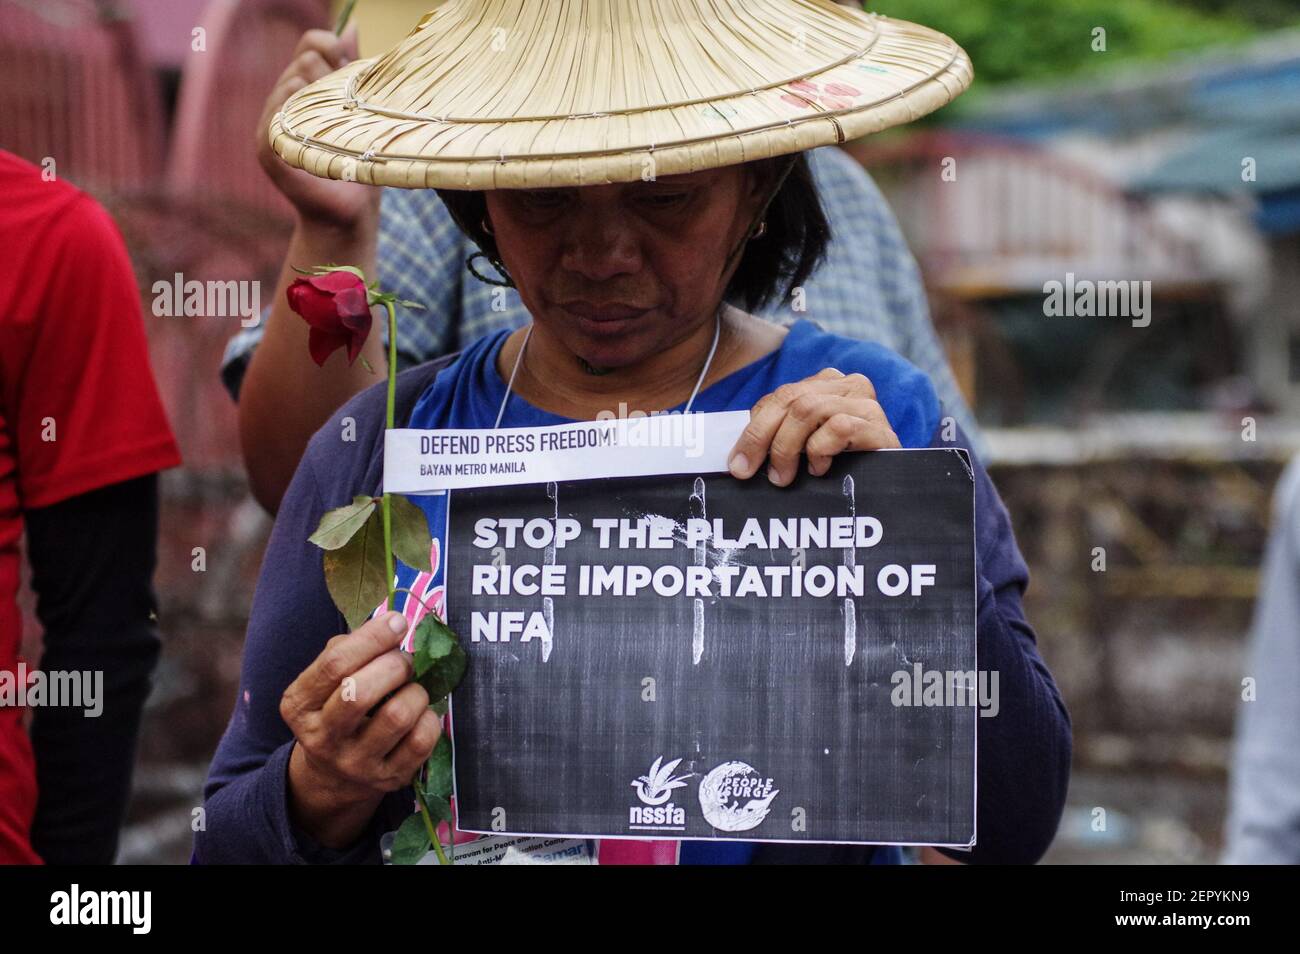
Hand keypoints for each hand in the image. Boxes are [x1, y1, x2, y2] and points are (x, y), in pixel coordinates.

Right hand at [257, 25, 379, 230]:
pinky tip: (312, 115)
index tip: (347, 56)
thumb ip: (352, 72)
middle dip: (329, 69)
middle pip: (301, 63)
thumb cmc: (358, 166)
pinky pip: (275, 117)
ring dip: (318, 88)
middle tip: (350, 93)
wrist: (350, 216)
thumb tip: (352, 26)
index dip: (326, 44)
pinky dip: (293, 109)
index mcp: (304, 93)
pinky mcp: (268, 151)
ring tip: (339, 109)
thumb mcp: (360, 115)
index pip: (306, 49)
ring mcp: (272, 127)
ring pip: (290, 84)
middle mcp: (283, 105)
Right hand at [281, 611, 440, 845]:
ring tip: (412, 688)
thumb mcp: (323, 682)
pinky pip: (421, 740)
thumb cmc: (335, 709)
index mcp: (299, 705)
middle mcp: (322, 737)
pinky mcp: (388, 779)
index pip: (335, 664)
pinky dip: (429, 718)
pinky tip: (420, 714)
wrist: (333, 776)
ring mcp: (355, 763)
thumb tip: (390, 626)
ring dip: (415, 691)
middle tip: (404, 661)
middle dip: (394, 665)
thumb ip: (347, 650)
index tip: (397, 622)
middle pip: (361, 692)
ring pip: (397, 716)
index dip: (372, 637)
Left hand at [728, 368, 899, 485]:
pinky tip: (820, 468)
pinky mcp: (880, 427)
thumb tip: (739, 456)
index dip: (753, 429)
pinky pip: (838, 427)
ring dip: (788, 447)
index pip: (780, 397)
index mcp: (827, 384)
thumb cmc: (843, 469)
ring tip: (786, 476)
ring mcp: (867, 404)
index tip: (738, 462)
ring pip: (809, 410)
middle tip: (750, 472)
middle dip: (762, 438)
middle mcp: (848, 386)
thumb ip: (780, 437)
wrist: (891, 490)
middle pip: (791, 400)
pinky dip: (820, 450)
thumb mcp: (805, 447)